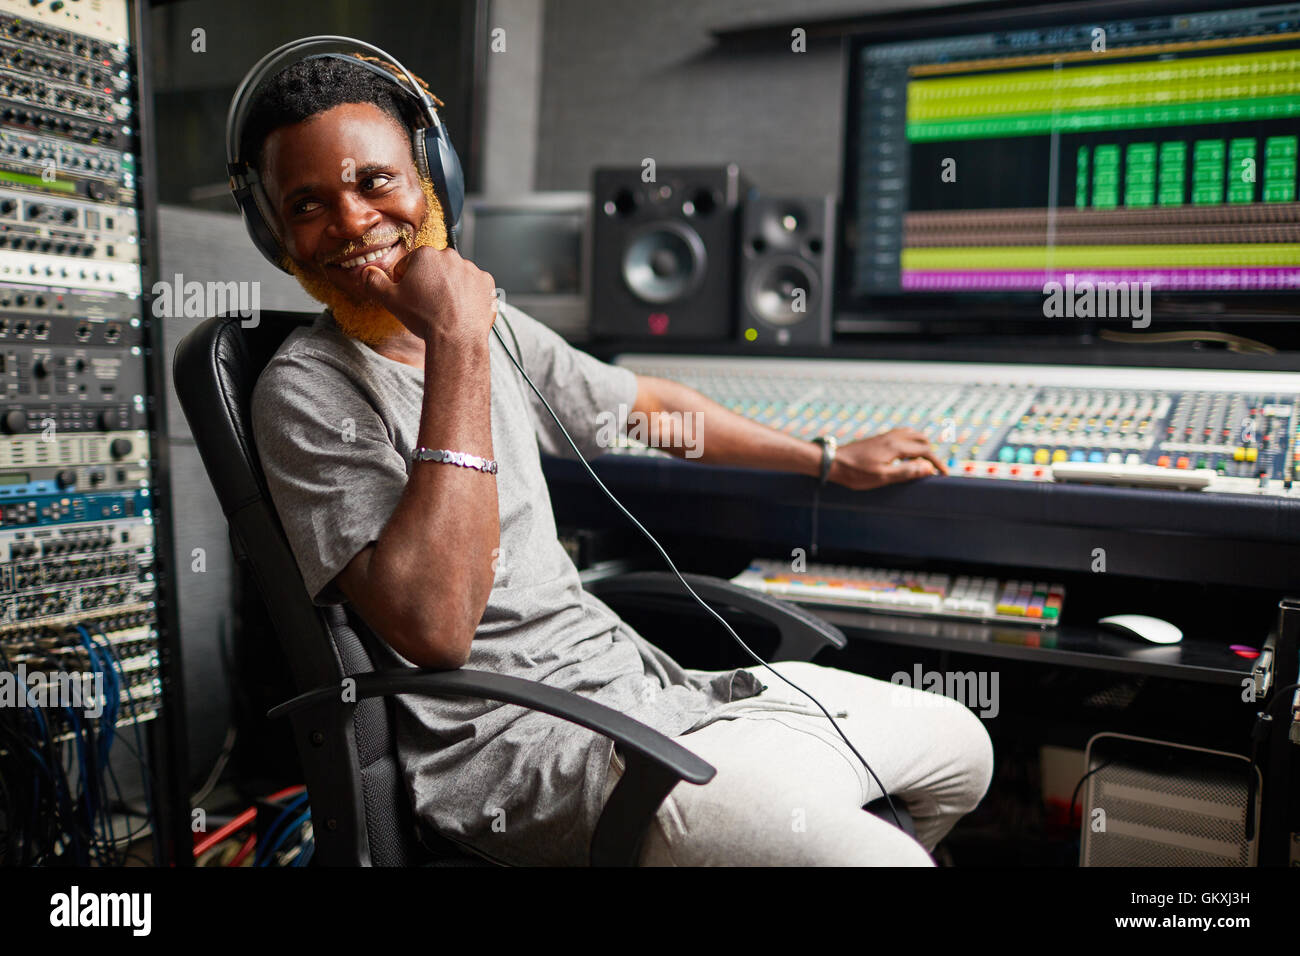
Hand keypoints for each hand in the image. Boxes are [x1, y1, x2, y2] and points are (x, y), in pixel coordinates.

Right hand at [361, 245, 498, 345]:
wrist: (456, 338)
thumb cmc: (424, 318)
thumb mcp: (390, 300)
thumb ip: (374, 282)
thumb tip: (366, 272)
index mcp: (425, 255)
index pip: (409, 265)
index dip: (405, 283)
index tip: (409, 298)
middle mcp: (451, 256)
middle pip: (434, 269)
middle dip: (429, 283)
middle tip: (427, 306)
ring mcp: (471, 269)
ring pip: (455, 277)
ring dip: (450, 289)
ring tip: (445, 310)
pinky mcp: (487, 283)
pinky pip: (475, 287)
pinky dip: (469, 296)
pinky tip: (461, 311)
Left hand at [828, 428, 947, 490]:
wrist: (833, 461)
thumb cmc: (856, 473)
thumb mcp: (883, 477)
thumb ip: (906, 472)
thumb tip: (928, 468)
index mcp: (896, 446)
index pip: (925, 451)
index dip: (937, 462)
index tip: (944, 474)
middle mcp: (892, 437)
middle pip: (921, 438)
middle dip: (931, 452)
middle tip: (932, 468)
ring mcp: (885, 436)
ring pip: (912, 433)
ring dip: (921, 445)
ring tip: (920, 462)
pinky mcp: (879, 438)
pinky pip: (902, 434)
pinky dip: (910, 442)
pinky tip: (905, 455)